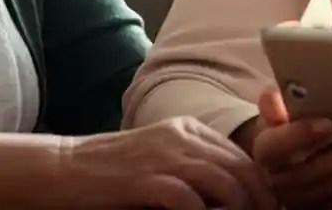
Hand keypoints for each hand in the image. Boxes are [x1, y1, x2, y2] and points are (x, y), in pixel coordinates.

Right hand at [53, 116, 276, 209]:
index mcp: (190, 129)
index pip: (241, 154)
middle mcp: (182, 137)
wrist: (61, 169)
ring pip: (223, 180)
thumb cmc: (113, 173)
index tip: (270, 205)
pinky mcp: (145, 180)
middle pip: (240, 167)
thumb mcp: (161, 159)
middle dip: (261, 197)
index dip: (261, 183)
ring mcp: (164, 156)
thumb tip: (235, 193)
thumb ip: (195, 167)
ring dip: (242, 208)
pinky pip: (188, 199)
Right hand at [248, 84, 331, 208]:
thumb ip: (275, 105)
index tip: (327, 124)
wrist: (283, 162)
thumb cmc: (286, 129)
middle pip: (307, 174)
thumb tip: (272, 96)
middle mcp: (279, 181)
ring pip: (328, 193)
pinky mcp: (319, 209)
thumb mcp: (278, 114)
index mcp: (267, 153)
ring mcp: (299, 199)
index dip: (300, 136)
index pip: (276, 146)